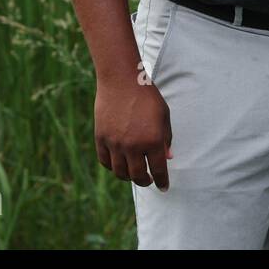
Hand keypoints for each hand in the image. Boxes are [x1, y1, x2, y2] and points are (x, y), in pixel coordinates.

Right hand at [95, 72, 173, 190]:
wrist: (121, 81)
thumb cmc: (147, 97)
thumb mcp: (164, 116)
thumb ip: (166, 138)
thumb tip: (167, 157)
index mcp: (152, 140)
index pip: (158, 169)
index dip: (162, 181)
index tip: (164, 187)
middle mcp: (133, 145)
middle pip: (138, 176)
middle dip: (145, 181)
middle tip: (149, 180)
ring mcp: (115, 143)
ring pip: (120, 172)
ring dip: (128, 177)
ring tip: (134, 174)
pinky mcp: (101, 139)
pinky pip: (105, 161)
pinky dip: (113, 167)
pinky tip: (120, 165)